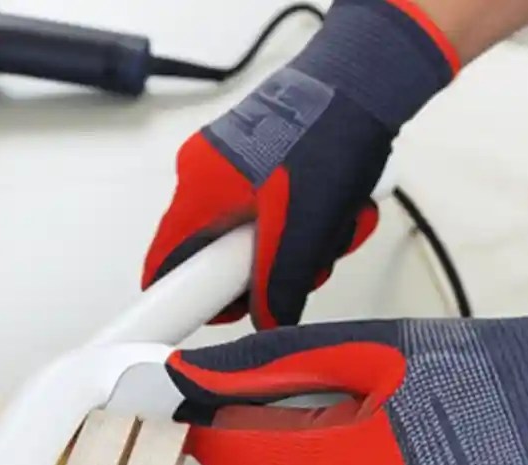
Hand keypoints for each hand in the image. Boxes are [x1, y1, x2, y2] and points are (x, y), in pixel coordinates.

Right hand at [142, 0, 460, 328]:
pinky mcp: (263, 158)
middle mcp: (206, 177)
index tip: (221, 313)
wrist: (361, 80)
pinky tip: (341, 206)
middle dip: (274, 268)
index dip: (193, 298)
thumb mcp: (303, 229)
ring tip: (338, 223)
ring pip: (258, 235)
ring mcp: (234, 166)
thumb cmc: (327, 133)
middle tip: (311, 262)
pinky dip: (310, 218)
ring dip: (303, 244)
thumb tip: (270, 320)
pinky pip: (276, 209)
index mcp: (198, 192)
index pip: (167, 265)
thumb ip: (280, 284)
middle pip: (222, 256)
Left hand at [165, 302, 527, 464]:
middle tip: (311, 410)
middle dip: (264, 450)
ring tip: (356, 439)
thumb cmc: (454, 372)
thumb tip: (190, 373)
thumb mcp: (350, 352)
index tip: (200, 409)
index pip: (234, 456)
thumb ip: (260, 367)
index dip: (210, 427)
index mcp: (346, 459)